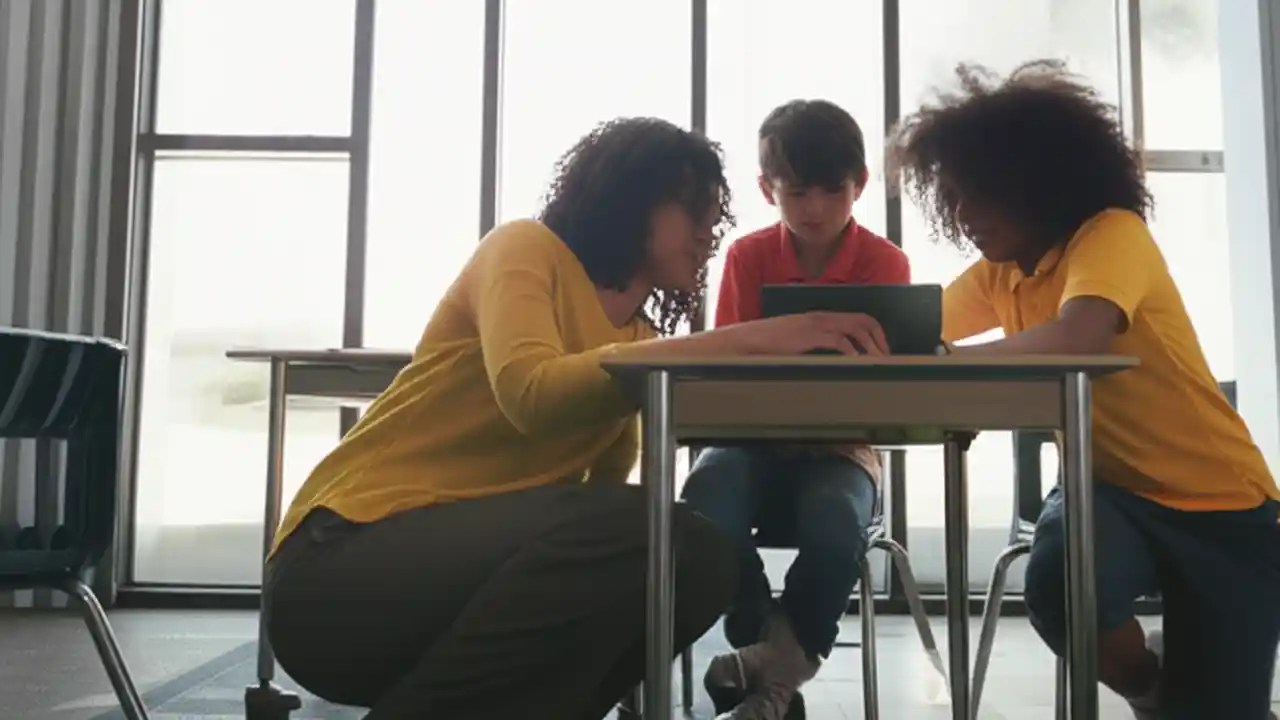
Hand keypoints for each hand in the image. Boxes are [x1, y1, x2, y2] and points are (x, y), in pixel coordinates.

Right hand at [730, 311, 888, 355]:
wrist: (751, 338)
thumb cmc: (771, 342)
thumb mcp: (798, 338)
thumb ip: (816, 341)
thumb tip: (835, 356)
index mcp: (822, 316)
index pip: (859, 317)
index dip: (876, 332)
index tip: (881, 349)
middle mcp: (824, 316)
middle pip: (864, 321)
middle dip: (880, 339)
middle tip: (887, 358)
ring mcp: (818, 325)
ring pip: (857, 330)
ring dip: (871, 347)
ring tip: (877, 362)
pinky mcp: (811, 336)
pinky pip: (840, 342)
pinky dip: (852, 352)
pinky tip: (857, 362)